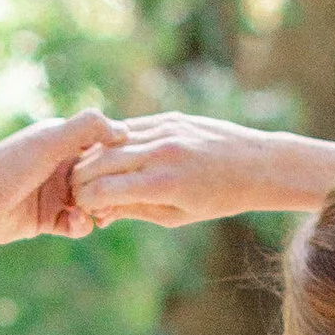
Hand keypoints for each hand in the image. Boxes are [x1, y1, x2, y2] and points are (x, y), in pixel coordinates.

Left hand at [0, 111, 122, 254]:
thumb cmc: (7, 167)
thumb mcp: (49, 142)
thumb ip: (87, 129)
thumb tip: (124, 129)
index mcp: (60, 139)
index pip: (101, 145)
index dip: (116, 158)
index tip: (125, 171)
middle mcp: (58, 164)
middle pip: (99, 176)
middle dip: (108, 189)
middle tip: (112, 200)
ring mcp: (52, 193)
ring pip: (90, 202)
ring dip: (97, 209)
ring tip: (94, 215)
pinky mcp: (45, 219)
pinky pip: (75, 223)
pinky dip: (80, 225)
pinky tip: (75, 223)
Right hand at [66, 113, 317, 231]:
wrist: (258, 164)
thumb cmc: (220, 200)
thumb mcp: (177, 217)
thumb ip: (135, 211)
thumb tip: (100, 212)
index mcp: (163, 184)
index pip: (103, 190)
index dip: (85, 201)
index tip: (83, 209)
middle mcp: (162, 153)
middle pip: (99, 163)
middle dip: (80, 179)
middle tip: (76, 193)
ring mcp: (166, 130)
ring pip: (110, 143)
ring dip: (93, 160)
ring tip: (90, 177)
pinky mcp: (170, 117)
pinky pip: (129, 129)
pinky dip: (114, 144)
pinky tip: (111, 158)